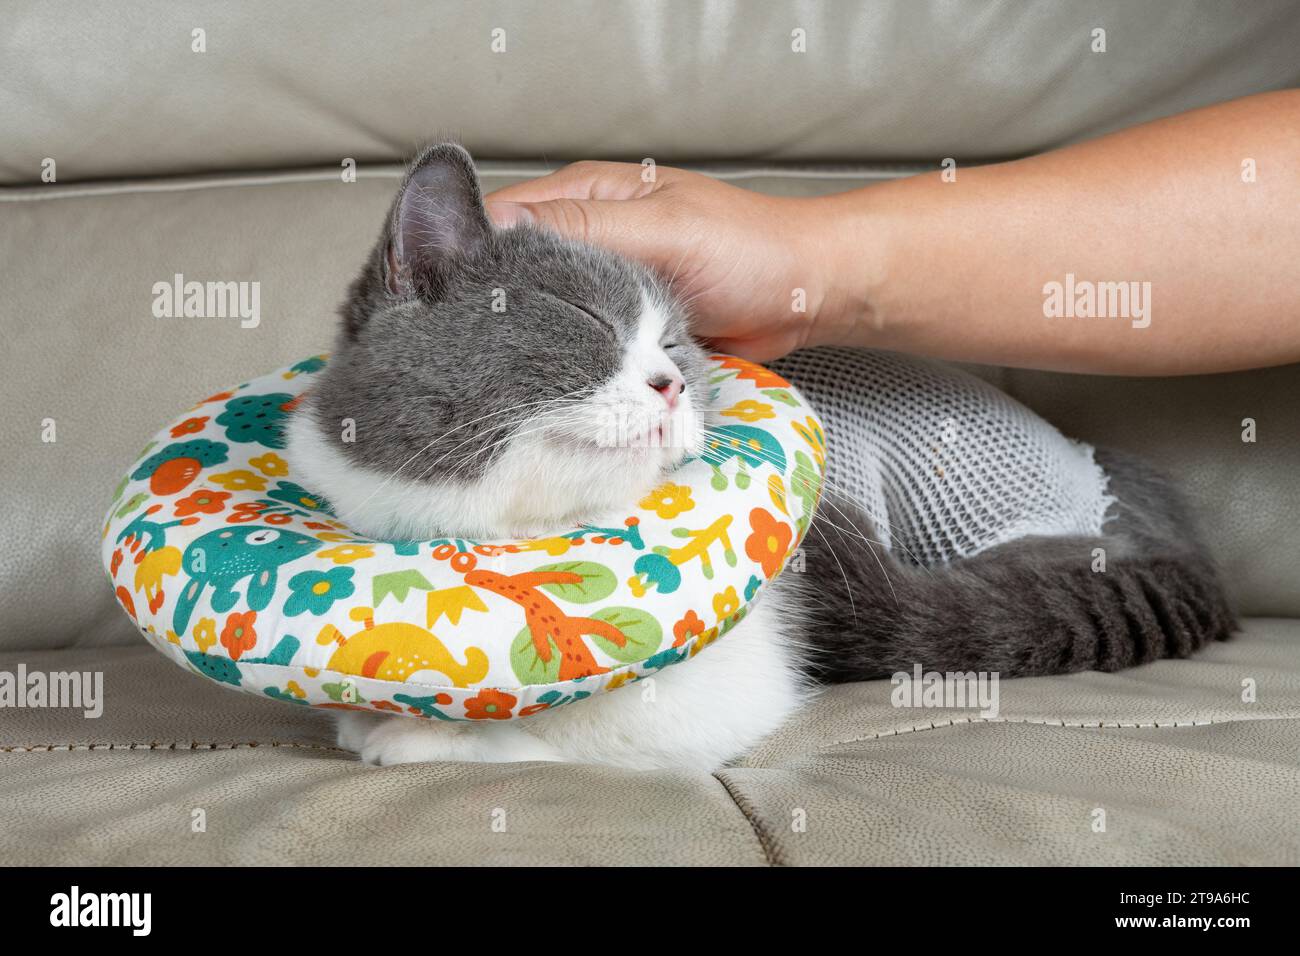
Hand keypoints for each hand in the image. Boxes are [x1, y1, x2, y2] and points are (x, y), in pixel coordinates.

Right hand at [485, 162, 857, 360]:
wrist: (806, 295)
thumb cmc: (746, 250)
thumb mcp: (662, 230)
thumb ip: (584, 229)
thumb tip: (499, 228)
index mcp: (584, 196)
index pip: (500, 220)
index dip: (471, 256)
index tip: (452, 302)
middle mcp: (585, 237)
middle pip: (515, 271)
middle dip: (500, 306)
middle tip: (477, 350)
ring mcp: (603, 284)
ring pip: (545, 312)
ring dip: (537, 338)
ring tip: (512, 371)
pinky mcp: (622, 325)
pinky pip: (581, 342)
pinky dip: (572, 360)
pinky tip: (558, 381)